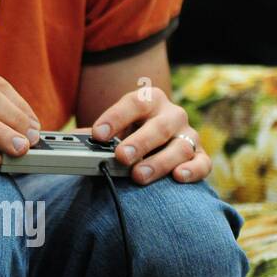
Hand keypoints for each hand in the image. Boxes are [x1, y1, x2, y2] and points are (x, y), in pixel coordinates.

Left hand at [90, 85, 209, 184]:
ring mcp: (189, 135)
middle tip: (121, 156)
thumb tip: (75, 141)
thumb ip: (98, 135)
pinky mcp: (200, 155)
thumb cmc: (130, 133)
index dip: (115, 118)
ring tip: (139, 175)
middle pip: (160, 126)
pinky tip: (178, 177)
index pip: (134, 103)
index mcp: (150, 100)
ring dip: (159, 161)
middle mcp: (172, 114)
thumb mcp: (114, 129)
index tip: (97, 135)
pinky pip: (202, 163)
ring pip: (180, 147)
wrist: (157, 141)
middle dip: (140, 142)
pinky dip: (192, 170)